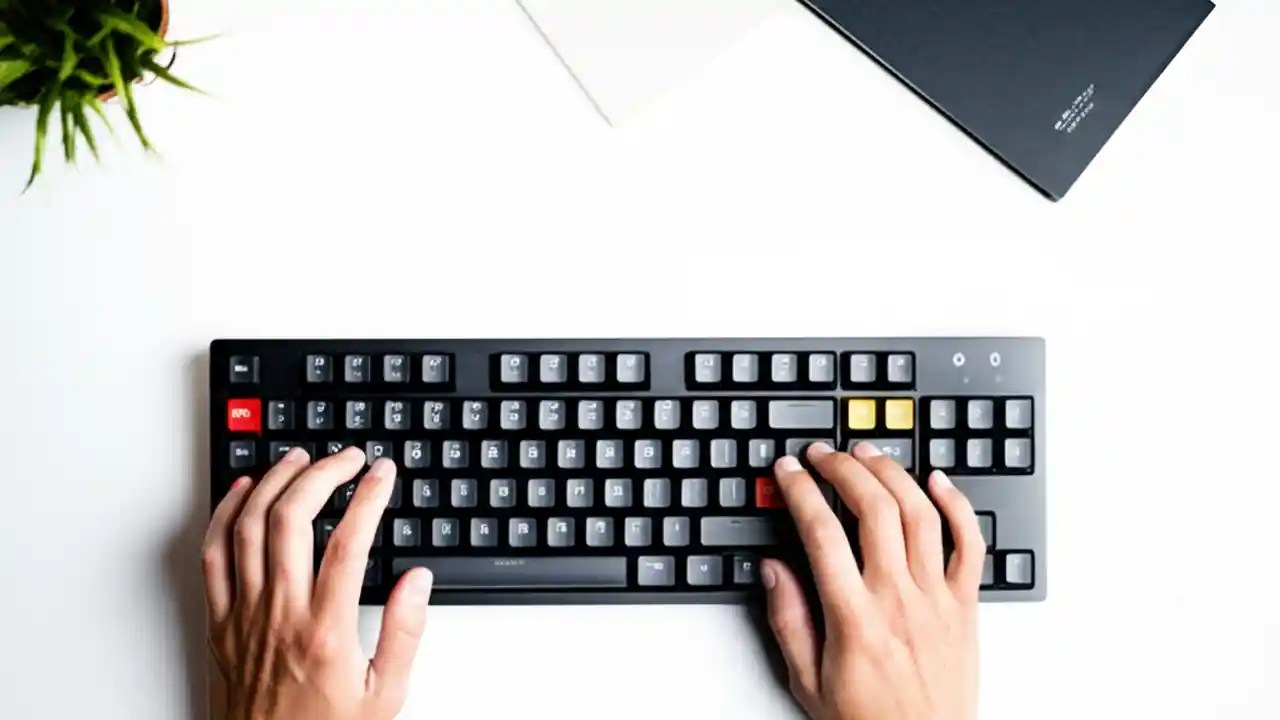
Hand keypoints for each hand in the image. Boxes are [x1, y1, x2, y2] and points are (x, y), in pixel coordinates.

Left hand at [202, 447, 433, 719]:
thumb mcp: (384, 695)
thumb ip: (404, 633)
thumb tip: (416, 580)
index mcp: (325, 631)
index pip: (348, 543)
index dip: (368, 497)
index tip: (382, 473)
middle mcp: (280, 615)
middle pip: (292, 521)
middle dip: (323, 474)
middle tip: (348, 458)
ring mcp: (244, 615)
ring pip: (249, 527)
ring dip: (276, 483)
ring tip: (301, 460)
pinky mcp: (220, 622)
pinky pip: (213, 555)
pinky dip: (226, 514)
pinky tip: (245, 492)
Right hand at [762, 441, 984, 719]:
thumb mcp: (807, 680)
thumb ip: (788, 619)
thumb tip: (774, 569)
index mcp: (854, 618)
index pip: (822, 533)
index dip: (801, 491)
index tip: (788, 471)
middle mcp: (898, 599)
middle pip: (873, 508)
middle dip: (843, 468)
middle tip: (823, 454)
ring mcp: (937, 598)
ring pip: (919, 513)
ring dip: (891, 473)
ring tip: (867, 454)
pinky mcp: (965, 603)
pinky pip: (970, 542)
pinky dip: (956, 503)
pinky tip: (937, 480)